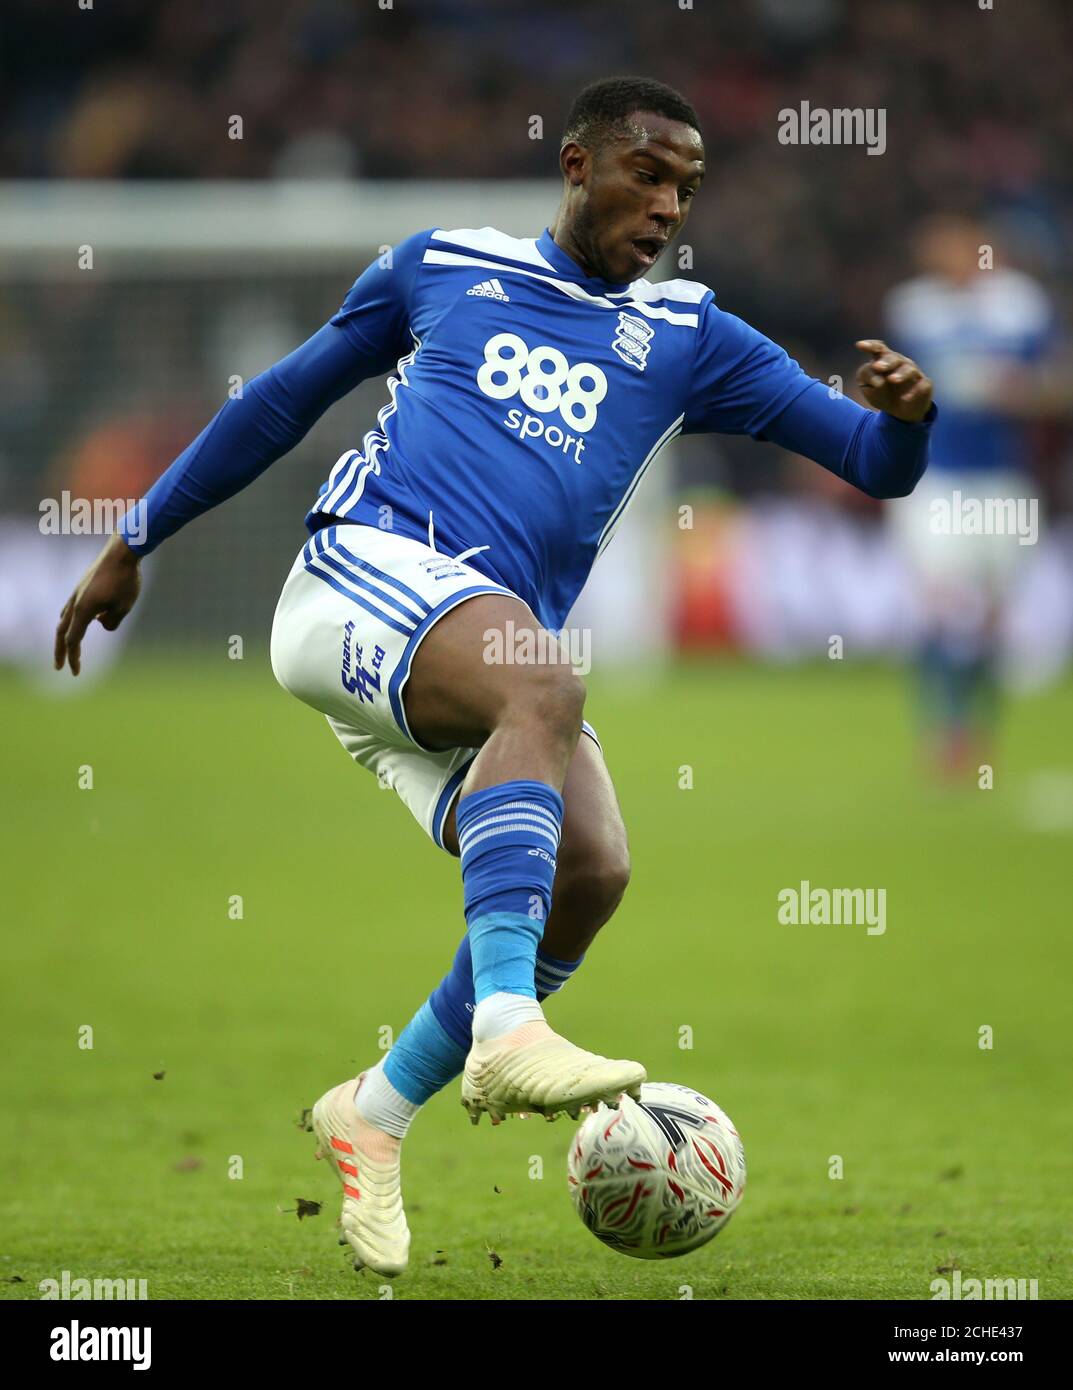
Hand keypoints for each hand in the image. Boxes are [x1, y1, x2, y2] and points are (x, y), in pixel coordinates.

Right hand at [54, 532, 141, 675]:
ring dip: (65, 634)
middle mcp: (75, 602)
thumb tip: (101, 624)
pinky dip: (74, 619)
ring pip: (65, 618)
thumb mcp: (123, 608)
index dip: (73, 658)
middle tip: (59, 667)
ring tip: (69, 646)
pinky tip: (85, 621)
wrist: (123, 550)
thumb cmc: (126, 580)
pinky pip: (73, 607)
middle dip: (61, 651)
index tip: (75, 673)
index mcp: (83, 610)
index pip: (73, 640)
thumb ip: (111, 623)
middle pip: (62, 632)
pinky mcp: (83, 586)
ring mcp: (77, 592)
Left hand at [855, 339, 932, 421]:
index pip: (878, 349)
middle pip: (893, 358)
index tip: (859, 345)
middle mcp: (899, 363)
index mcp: (883, 360)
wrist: (900, 411)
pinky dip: (913, 391)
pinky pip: (921, 385)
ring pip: (909, 369)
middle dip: (886, 361)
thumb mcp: (868, 389)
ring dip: (900, 374)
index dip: (870, 346)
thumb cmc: (882, 394)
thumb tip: (879, 380)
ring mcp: (913, 372)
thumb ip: (868, 380)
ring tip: (892, 379)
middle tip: (878, 367)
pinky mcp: (924, 384)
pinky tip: (905, 398)